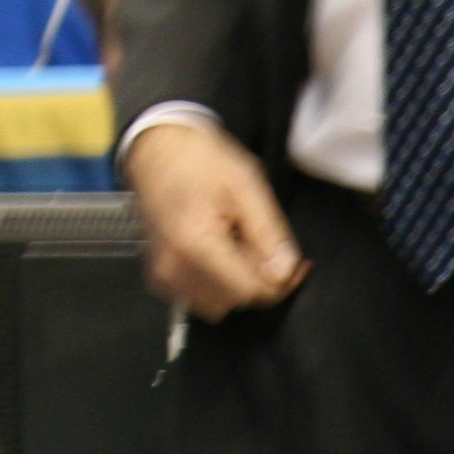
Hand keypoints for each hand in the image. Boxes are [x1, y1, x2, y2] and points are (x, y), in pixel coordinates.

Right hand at [124, 117, 306, 320]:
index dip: (281, 280)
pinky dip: (217, 283)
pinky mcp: (160, 277)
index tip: (295, 263)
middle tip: (269, 247)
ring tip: (240, 245)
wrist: (158, 150)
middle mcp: (174, 266)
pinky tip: (221, 252)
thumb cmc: (198, 160)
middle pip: (237, 299)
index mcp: (196, 243)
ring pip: (220, 304)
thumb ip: (268, 232)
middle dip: (260, 279)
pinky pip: (201, 298)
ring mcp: (164, 275)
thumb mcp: (245, 185)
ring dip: (238, 283)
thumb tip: (284, 271)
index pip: (250, 290)